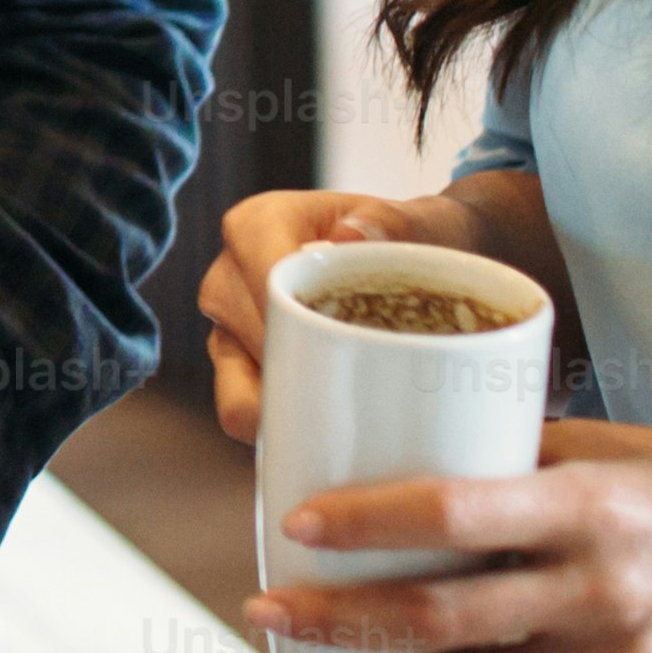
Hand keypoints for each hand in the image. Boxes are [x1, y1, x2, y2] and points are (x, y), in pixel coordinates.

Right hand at [206, 186, 501, 444]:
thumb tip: (348, 239)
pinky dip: (285, 427)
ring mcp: (229, 328)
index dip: (298, 318)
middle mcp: (230, 275)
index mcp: (258, 224)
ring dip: (285, 409)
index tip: (349, 347)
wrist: (421, 268)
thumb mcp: (418, 223)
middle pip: (243, 334)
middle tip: (361, 390)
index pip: (260, 273)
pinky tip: (329, 430)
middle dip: (298, 370)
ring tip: (342, 419)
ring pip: (232, 384)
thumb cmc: (415, 242)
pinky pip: (244, 412)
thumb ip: (390, 222)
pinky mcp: (241, 371)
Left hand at [243, 420, 651, 652]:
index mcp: (597, 507)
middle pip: (442, 617)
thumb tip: (421, 454)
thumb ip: (530, 460)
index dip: (366, 522)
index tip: (295, 521)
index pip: (456, 513)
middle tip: (264, 613)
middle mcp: (603, 591)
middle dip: (339, 620)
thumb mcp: (630, 449)